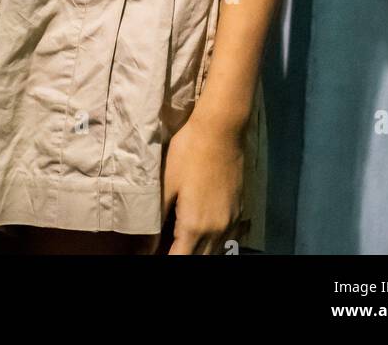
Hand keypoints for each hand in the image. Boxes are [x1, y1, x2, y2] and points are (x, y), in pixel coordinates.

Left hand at [162, 115, 247, 254]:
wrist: (222, 129)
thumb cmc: (189, 151)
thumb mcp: (167, 183)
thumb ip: (158, 218)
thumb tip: (148, 245)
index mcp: (195, 226)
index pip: (179, 259)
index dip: (164, 258)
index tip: (153, 253)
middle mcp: (216, 230)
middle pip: (199, 259)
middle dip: (181, 255)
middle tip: (164, 245)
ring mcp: (231, 222)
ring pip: (214, 251)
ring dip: (197, 250)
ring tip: (179, 239)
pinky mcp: (239, 211)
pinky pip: (224, 238)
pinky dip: (211, 241)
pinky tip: (200, 230)